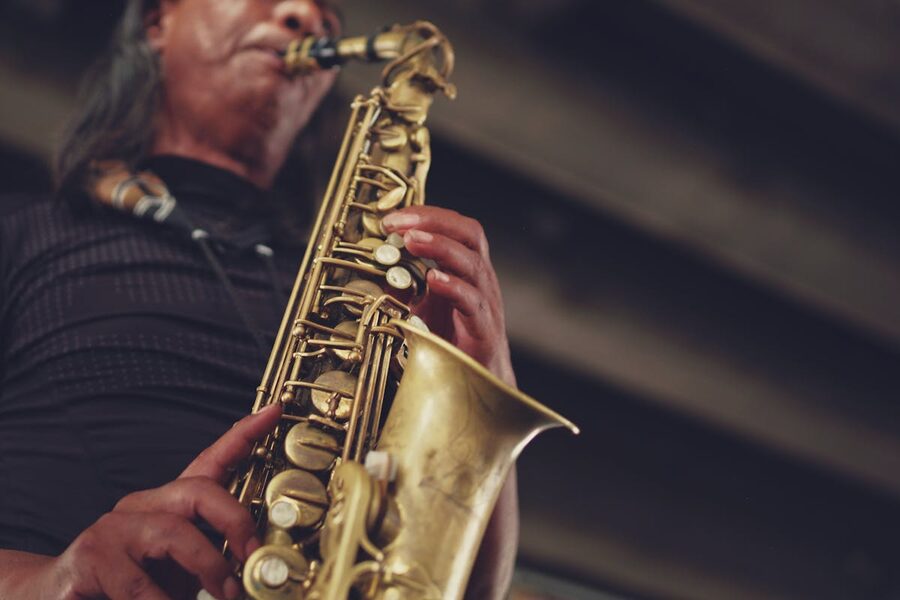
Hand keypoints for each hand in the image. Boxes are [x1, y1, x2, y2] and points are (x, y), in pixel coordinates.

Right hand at [42, 404, 281, 599]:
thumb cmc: (128, 589)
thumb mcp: (181, 571)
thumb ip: (214, 560)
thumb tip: (257, 566)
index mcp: (167, 506)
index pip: (210, 461)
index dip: (243, 435)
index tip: (274, 411)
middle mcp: (141, 506)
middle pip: (199, 491)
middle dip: (236, 522)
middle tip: (253, 559)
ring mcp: (113, 528)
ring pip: (173, 533)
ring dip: (208, 568)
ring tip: (226, 596)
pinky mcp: (91, 557)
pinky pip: (138, 581)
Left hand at [382, 206, 515, 386]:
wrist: (477, 381)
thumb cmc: (452, 340)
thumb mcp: (421, 307)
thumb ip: (404, 286)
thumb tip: (378, 268)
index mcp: (466, 268)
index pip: (455, 228)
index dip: (427, 216)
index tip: (393, 218)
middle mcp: (480, 279)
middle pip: (469, 234)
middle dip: (434, 222)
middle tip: (401, 222)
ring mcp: (485, 302)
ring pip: (472, 263)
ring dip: (440, 247)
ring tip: (411, 240)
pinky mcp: (484, 329)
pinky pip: (472, 301)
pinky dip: (453, 287)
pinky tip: (433, 279)